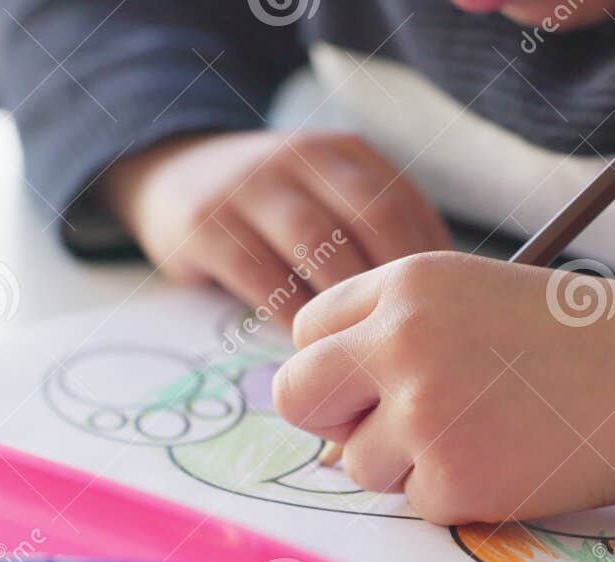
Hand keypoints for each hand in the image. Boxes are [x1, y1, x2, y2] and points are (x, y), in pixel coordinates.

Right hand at [104, 130, 450, 317]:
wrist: (173, 175)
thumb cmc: (274, 212)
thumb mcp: (327, 199)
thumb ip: (376, 236)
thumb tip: (441, 308)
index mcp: (345, 153)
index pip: (405, 205)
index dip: (427, 270)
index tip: (435, 324)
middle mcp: (301, 155)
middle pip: (371, 217)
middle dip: (393, 288)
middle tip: (403, 346)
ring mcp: (250, 183)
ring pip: (314, 242)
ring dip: (343, 305)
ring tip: (356, 354)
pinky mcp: (205, 220)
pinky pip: (259, 273)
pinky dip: (287, 316)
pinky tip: (305, 350)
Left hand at [273, 253, 614, 524]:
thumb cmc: (580, 339)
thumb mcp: (474, 296)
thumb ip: (393, 331)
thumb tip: (330, 409)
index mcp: (403, 284)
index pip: (307, 333)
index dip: (336, 367)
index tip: (373, 384)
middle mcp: (399, 342)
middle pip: (298, 397)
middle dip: (331, 421)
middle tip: (388, 429)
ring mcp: (423, 414)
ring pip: (356, 463)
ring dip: (406, 464)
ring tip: (485, 435)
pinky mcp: (454, 479)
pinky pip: (418, 503)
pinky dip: (459, 496)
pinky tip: (515, 461)